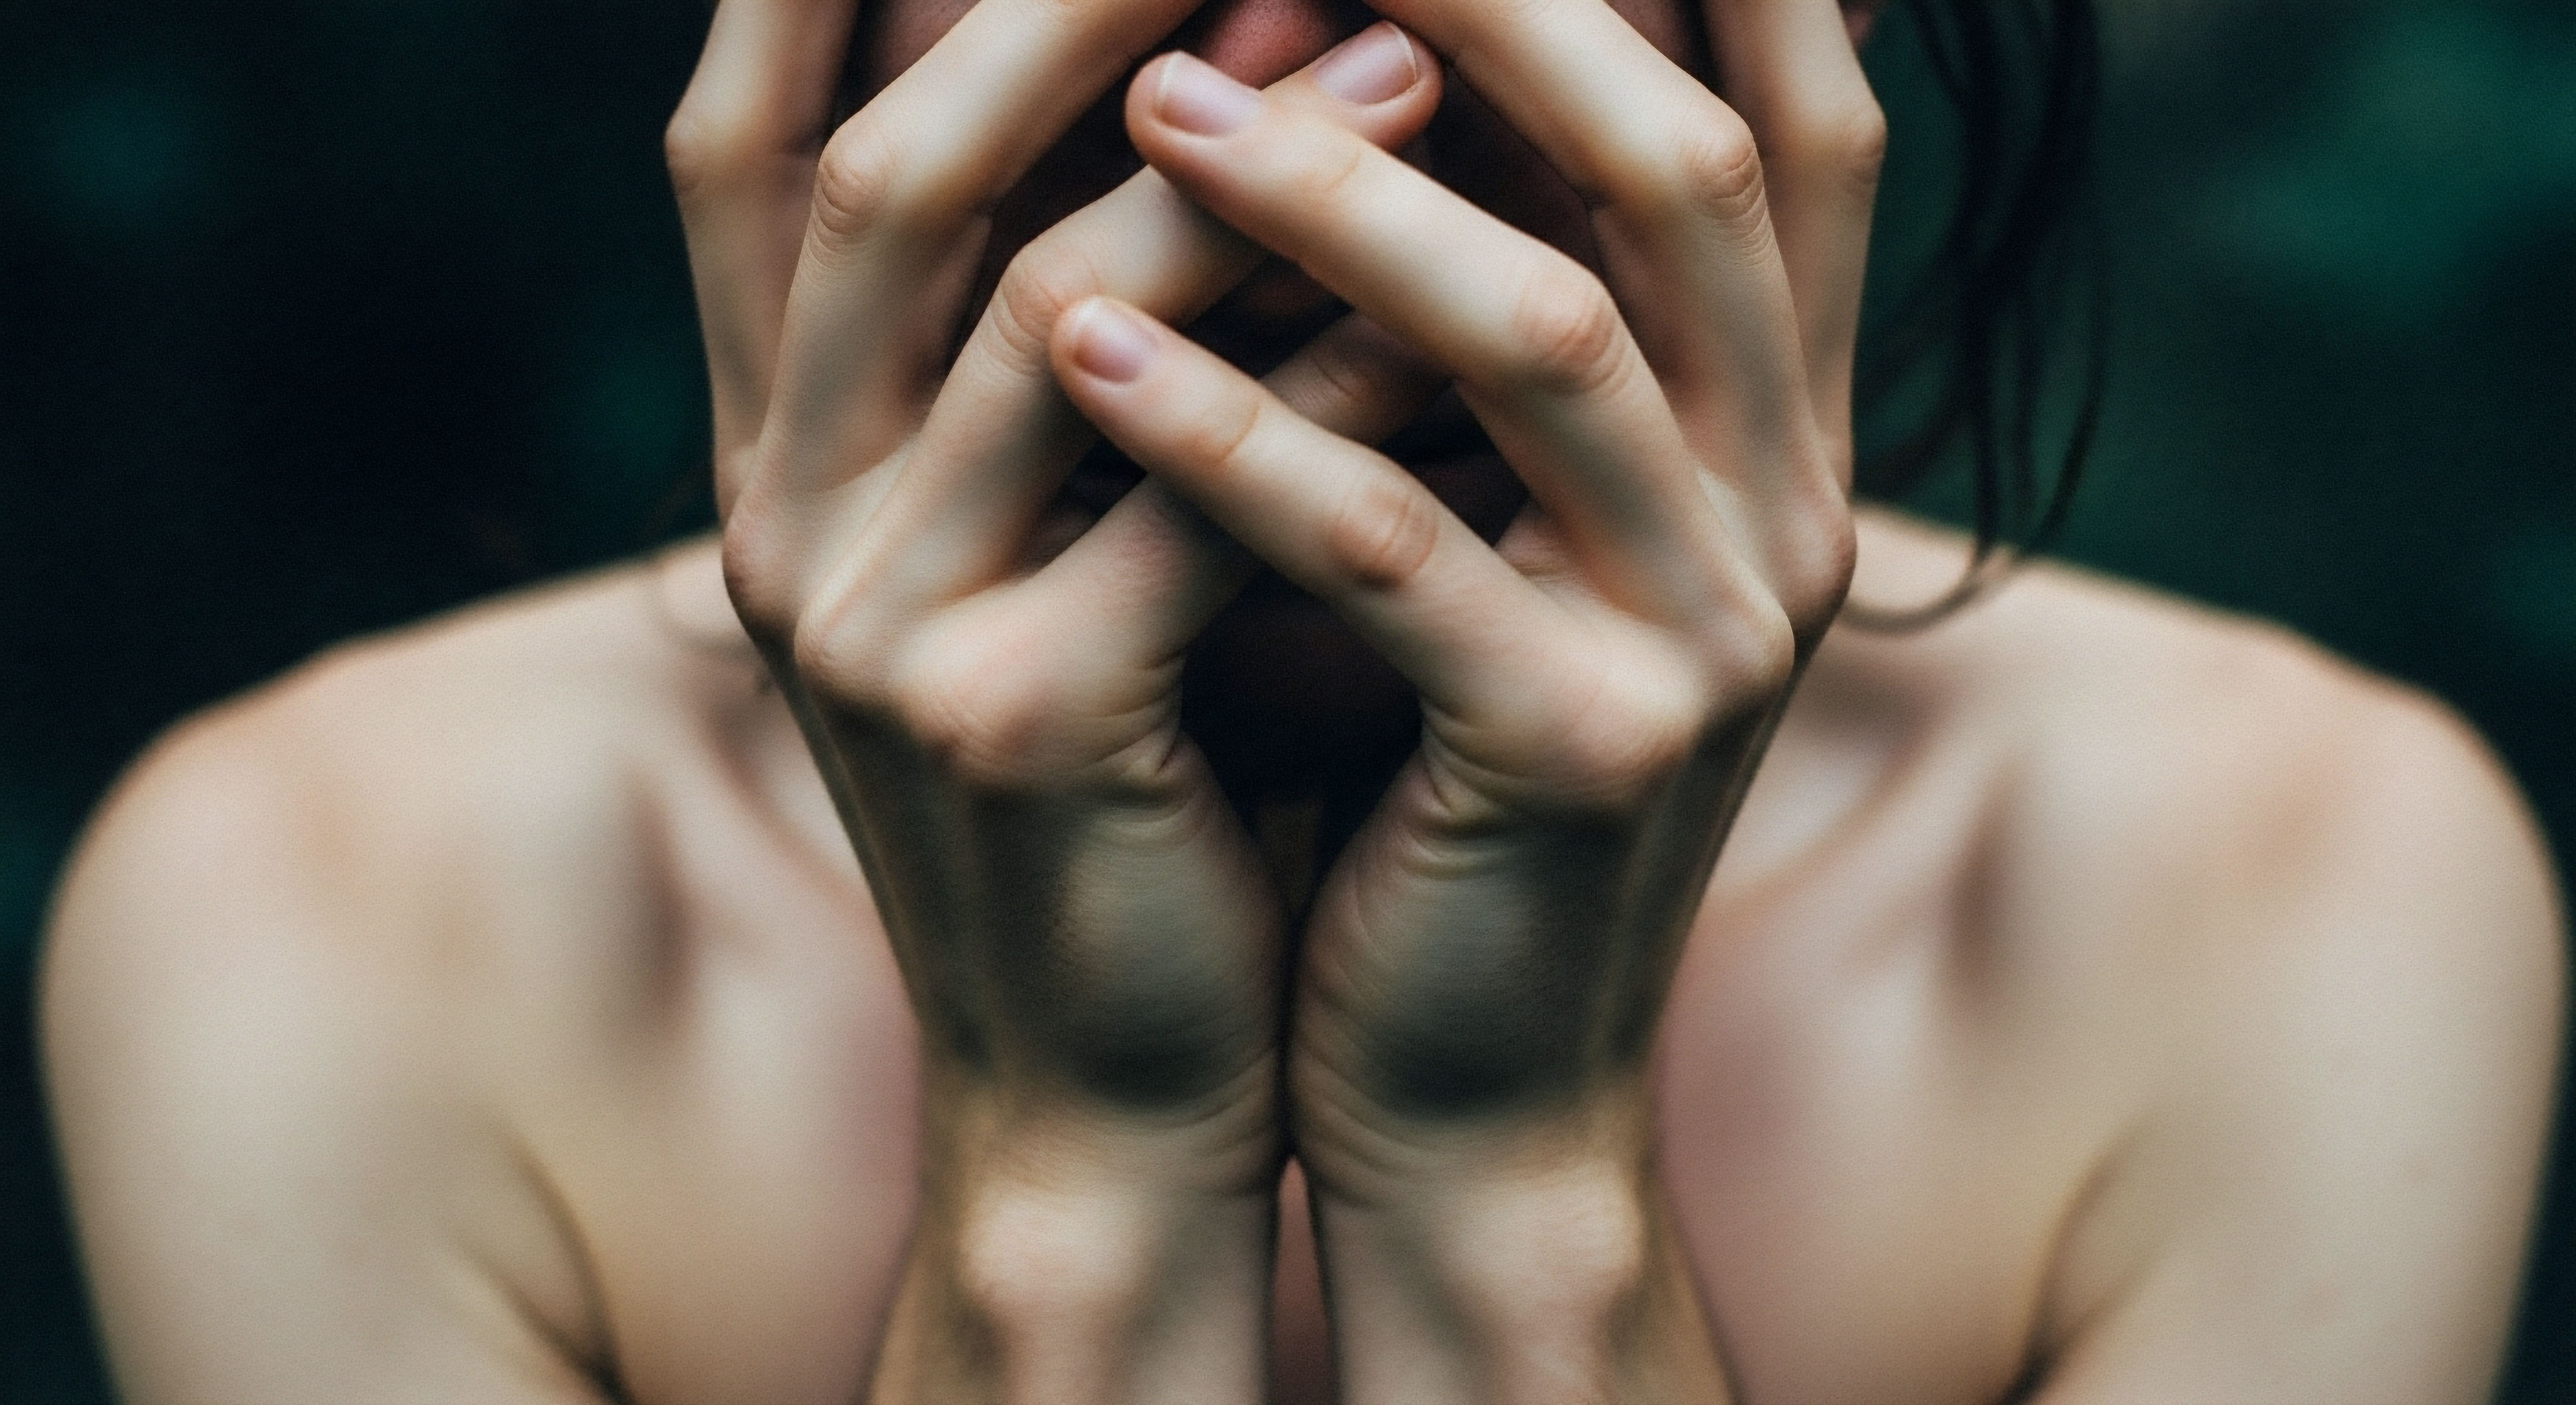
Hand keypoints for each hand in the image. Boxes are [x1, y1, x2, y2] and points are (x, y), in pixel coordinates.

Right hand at [666, 2, 1446, 1397]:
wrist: (1116, 1087)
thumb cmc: (1135, 788)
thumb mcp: (1075, 545)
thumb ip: (1098, 341)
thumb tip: (1244, 77)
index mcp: (774, 456)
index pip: (744, 146)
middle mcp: (782, 518)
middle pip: (890, 173)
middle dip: (1062, 3)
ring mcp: (873, 625)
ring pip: (1049, 308)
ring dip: (1247, 162)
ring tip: (1422, 44)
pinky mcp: (1012, 724)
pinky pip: (1195, 492)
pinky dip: (1335, 382)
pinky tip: (1479, 308)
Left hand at [1050, 0, 1879, 1395]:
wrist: (1467, 1095)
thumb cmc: (1428, 783)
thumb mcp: (1475, 531)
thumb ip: (1463, 335)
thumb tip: (1353, 84)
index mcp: (1775, 438)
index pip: (1790, 129)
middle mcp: (1785, 512)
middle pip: (1688, 171)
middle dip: (1506, 11)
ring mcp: (1706, 639)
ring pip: (1550, 335)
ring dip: (1337, 199)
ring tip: (1144, 97)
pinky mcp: (1582, 757)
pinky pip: (1392, 547)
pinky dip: (1228, 432)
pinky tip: (1071, 345)